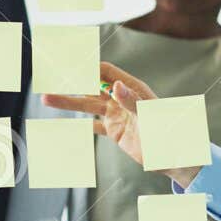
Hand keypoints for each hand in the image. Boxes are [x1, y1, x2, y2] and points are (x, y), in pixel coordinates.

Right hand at [44, 62, 201, 187]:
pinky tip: (62, 122)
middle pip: (92, 86)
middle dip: (71, 81)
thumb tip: (116, 85)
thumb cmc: (169, 132)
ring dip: (68, 101)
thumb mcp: (151, 116)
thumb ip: (132, 101)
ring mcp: (117, 115)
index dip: (87, 66)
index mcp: (133, 88)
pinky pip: (93, 125)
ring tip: (45, 98)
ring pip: (87, 105)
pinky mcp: (115, 131)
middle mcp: (122, 98)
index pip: (105, 72)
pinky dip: (78, 124)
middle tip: (49, 77)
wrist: (175, 157)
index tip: (67, 63)